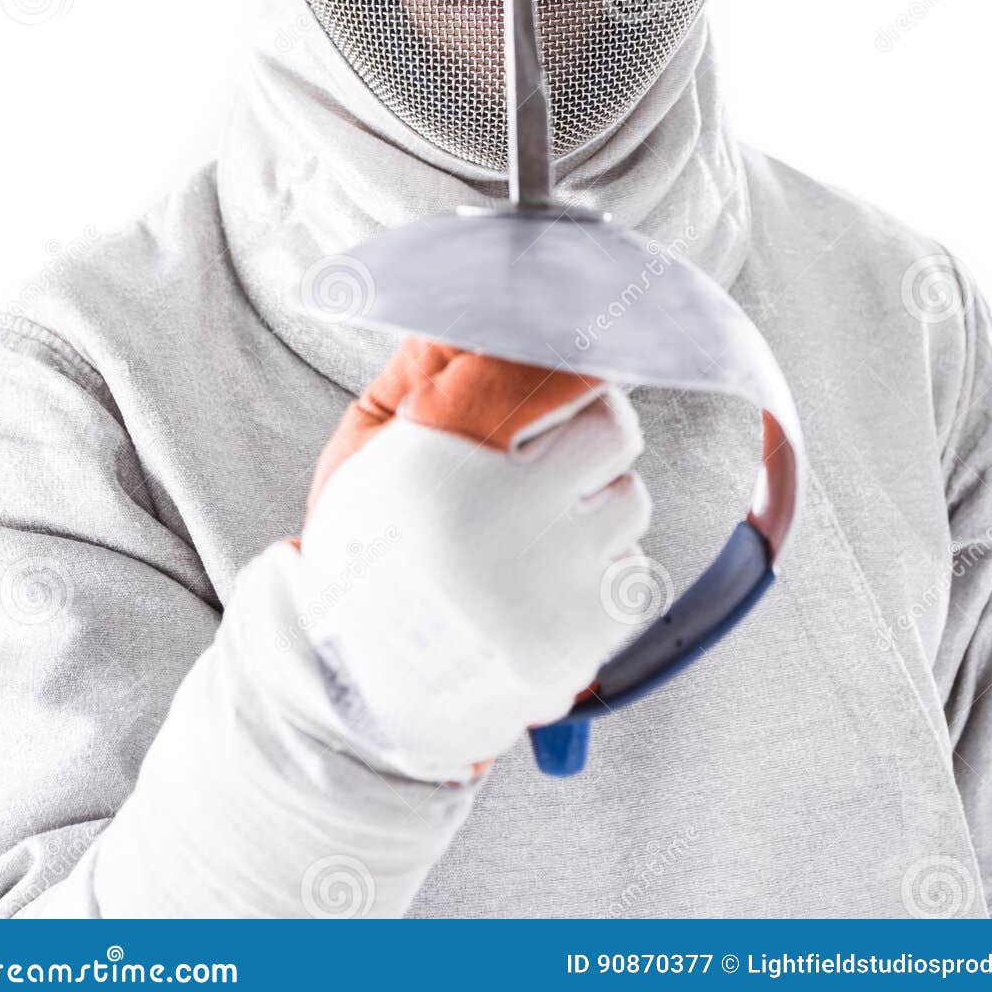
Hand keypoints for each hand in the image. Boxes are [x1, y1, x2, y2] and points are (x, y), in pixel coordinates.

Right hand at [297, 337, 652, 782]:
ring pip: (629, 498)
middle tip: (558, 449)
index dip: (571, 358)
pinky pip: (634, 569)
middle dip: (590, 429)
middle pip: (612, 426)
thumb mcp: (365, 450)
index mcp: (440, 455)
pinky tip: (548, 579)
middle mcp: (500, 514)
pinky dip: (598, 570)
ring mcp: (548, 579)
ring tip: (540, 527)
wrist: (358, 688)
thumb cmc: (367, 552)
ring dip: (593, 504)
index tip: (580, 355)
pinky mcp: (581, 635)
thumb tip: (485, 302)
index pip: (547, 367)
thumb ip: (422, 369)